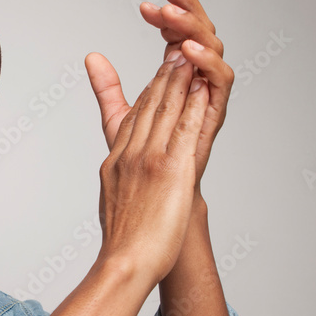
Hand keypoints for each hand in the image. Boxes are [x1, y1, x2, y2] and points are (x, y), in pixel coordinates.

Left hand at [90, 0, 232, 190]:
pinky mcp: (212, 123)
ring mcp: (205, 105)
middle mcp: (196, 93)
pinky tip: (185, 49)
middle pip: (198, 39)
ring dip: (193, 28)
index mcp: (178, 89)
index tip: (146, 6)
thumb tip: (92, 58)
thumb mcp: (120, 124)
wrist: (155, 221)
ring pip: (211, 53)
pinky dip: (206, 63)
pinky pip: (220, 83)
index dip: (167, 18)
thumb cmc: (145, 179)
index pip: (178, 40)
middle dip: (185, 10)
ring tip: (172, 14)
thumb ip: (110, 90)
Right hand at [90, 52, 209, 286]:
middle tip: (175, 52)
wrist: (125, 262)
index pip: (132, 119)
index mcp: (116, 163)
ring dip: (179, 81)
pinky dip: (194, 105)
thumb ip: (117, 183)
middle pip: (147, 108)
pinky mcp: (171, 169)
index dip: (147, 93)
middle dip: (163, 77)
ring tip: (189, 58)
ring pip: (166, 111)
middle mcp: (130, 155)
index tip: (158, 76)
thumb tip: (118, 182)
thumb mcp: (112, 203)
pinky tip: (203, 89)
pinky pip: (185, 129)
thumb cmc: (123, 244)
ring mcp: (149, 160)